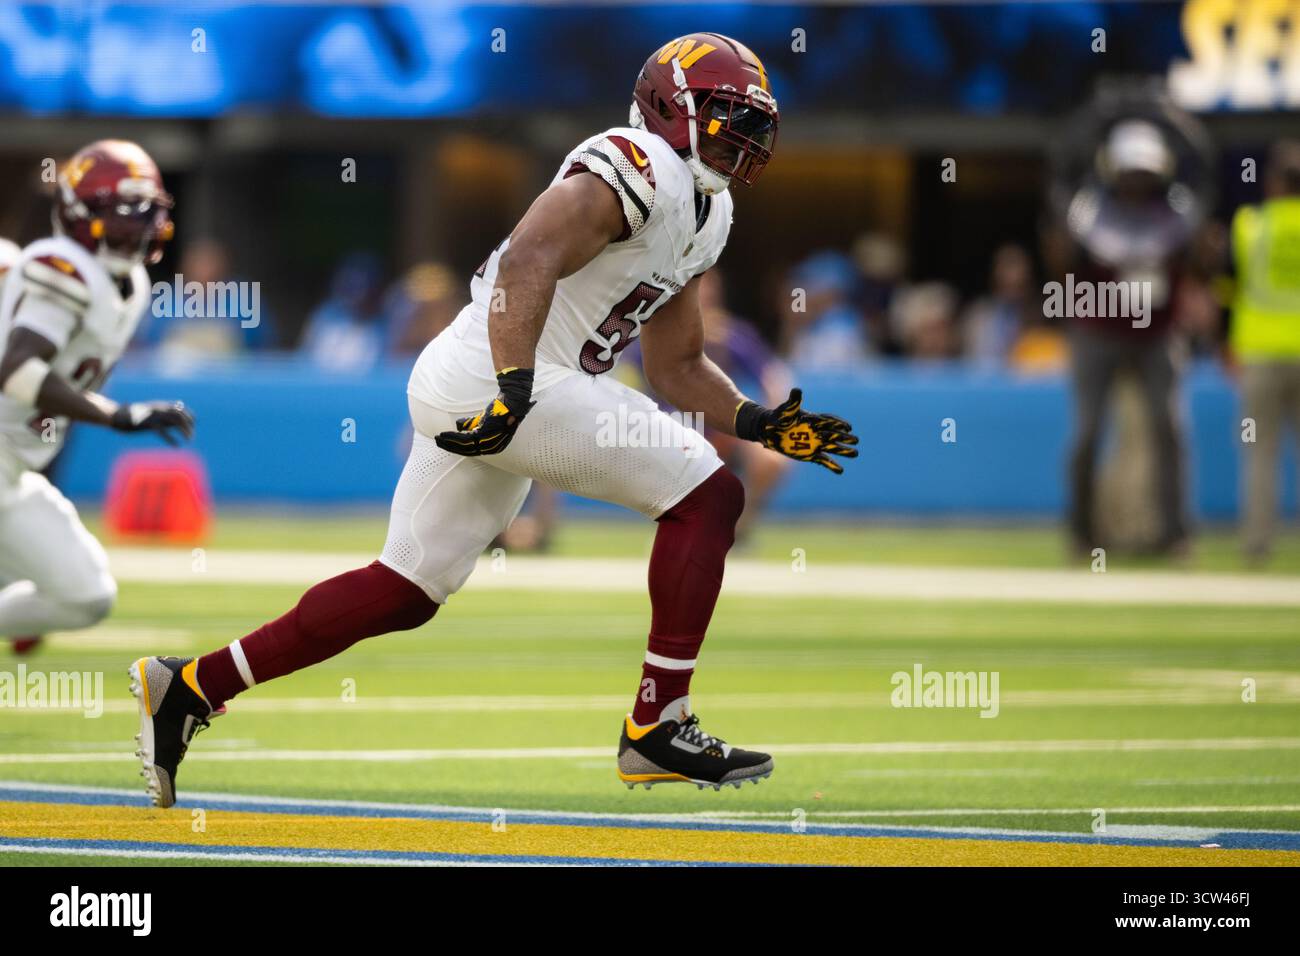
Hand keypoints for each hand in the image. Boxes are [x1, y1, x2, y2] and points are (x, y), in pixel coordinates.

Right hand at [110, 401, 195, 444]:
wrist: (115, 415)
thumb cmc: (132, 416)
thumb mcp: (149, 414)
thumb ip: (162, 417)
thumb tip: (175, 423)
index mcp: (159, 405)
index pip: (179, 408)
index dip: (189, 414)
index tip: (195, 422)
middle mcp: (158, 408)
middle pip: (179, 415)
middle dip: (188, 425)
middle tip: (192, 436)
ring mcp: (152, 415)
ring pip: (173, 422)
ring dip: (184, 431)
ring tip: (189, 440)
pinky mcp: (146, 424)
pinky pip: (161, 431)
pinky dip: (170, 438)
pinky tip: (176, 445)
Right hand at [434, 367, 535, 457]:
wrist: (511, 401)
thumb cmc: (500, 410)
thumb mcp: (485, 421)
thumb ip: (474, 425)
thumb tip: (460, 427)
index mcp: (495, 447)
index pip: (473, 451)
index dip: (458, 448)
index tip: (447, 444)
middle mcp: (493, 448)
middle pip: (467, 451)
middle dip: (451, 447)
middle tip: (438, 442)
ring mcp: (490, 442)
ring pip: (464, 446)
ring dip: (449, 442)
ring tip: (438, 438)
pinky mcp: (485, 434)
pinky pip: (465, 438)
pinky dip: (453, 437)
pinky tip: (445, 434)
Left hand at [736, 388, 857, 473]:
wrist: (770, 431)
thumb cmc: (779, 417)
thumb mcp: (786, 410)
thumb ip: (793, 402)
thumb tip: (797, 391)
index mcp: (814, 420)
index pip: (829, 422)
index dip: (838, 424)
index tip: (848, 427)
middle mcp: (817, 432)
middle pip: (834, 435)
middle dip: (845, 438)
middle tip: (856, 441)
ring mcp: (815, 444)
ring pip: (833, 447)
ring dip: (843, 451)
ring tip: (855, 454)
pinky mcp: (810, 455)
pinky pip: (823, 460)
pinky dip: (832, 465)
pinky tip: (841, 470)